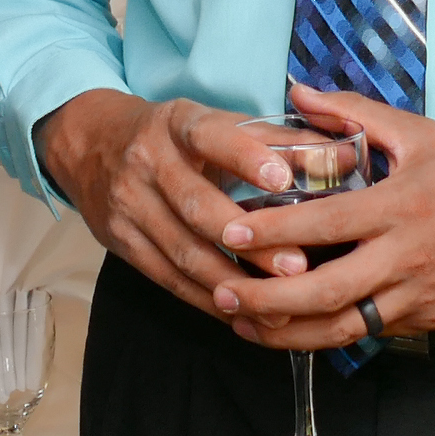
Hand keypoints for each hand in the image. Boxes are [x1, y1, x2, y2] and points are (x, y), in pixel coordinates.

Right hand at [35, 90, 293, 314]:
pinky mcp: (121, 242)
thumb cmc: (172, 136)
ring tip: (280, 305)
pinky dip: (208, 301)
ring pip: (184, 253)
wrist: (90, 145)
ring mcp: (129, 205)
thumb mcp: (210, 121)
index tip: (281, 179)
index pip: (211, 137)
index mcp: (177, 124)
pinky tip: (244, 314)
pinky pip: (169, 279)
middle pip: (198, 208)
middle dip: (249, 242)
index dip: (245, 157)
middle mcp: (148, 163)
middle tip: (296, 266)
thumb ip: (274, 140)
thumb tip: (344, 157)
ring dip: (234, 284)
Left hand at [206, 84, 434, 350]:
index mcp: (403, 206)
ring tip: (240, 321)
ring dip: (284, 332)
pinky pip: (365, 334)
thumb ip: (353, 114)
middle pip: (324, 293)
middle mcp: (407, 258)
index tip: (231, 229)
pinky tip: (288, 329)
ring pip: (341, 328)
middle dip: (265, 298)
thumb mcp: (421, 133)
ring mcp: (417, 297)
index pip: (325, 226)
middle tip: (220, 289)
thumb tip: (298, 91)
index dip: (273, 231)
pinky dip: (322, 336)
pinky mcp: (426, 321)